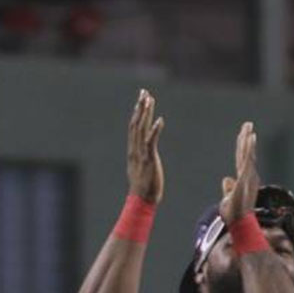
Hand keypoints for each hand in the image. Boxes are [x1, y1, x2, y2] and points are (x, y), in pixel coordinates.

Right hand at [126, 89, 164, 203]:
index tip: (142, 99)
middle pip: (136, 124)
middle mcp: (135, 149)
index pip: (134, 127)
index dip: (137, 112)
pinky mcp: (149, 159)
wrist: (142, 200)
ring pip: (141, 130)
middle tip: (144, 92)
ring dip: (145, 114)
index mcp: (133, 150)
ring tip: (149, 100)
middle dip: (140, 107)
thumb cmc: (144, 186)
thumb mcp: (140, 167)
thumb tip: (141, 152)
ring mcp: (141, 154)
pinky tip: (160, 120)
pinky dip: (155, 130)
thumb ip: (140, 157)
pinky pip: (151, 142)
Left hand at [219, 122, 259, 224]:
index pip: (241, 157)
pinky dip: (250, 149)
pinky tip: (251, 139)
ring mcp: (248, 176)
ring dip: (248, 140)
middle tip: (247, 123)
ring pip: (247, 154)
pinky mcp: (247, 178)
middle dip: (246, 137)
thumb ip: (228, 187)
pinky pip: (248, 160)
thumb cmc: (234, 212)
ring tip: (249, 127)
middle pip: (245, 152)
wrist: (238, 222)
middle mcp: (248, 174)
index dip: (242, 145)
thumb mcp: (228, 198)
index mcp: (243, 177)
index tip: (244, 132)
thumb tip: (226, 179)